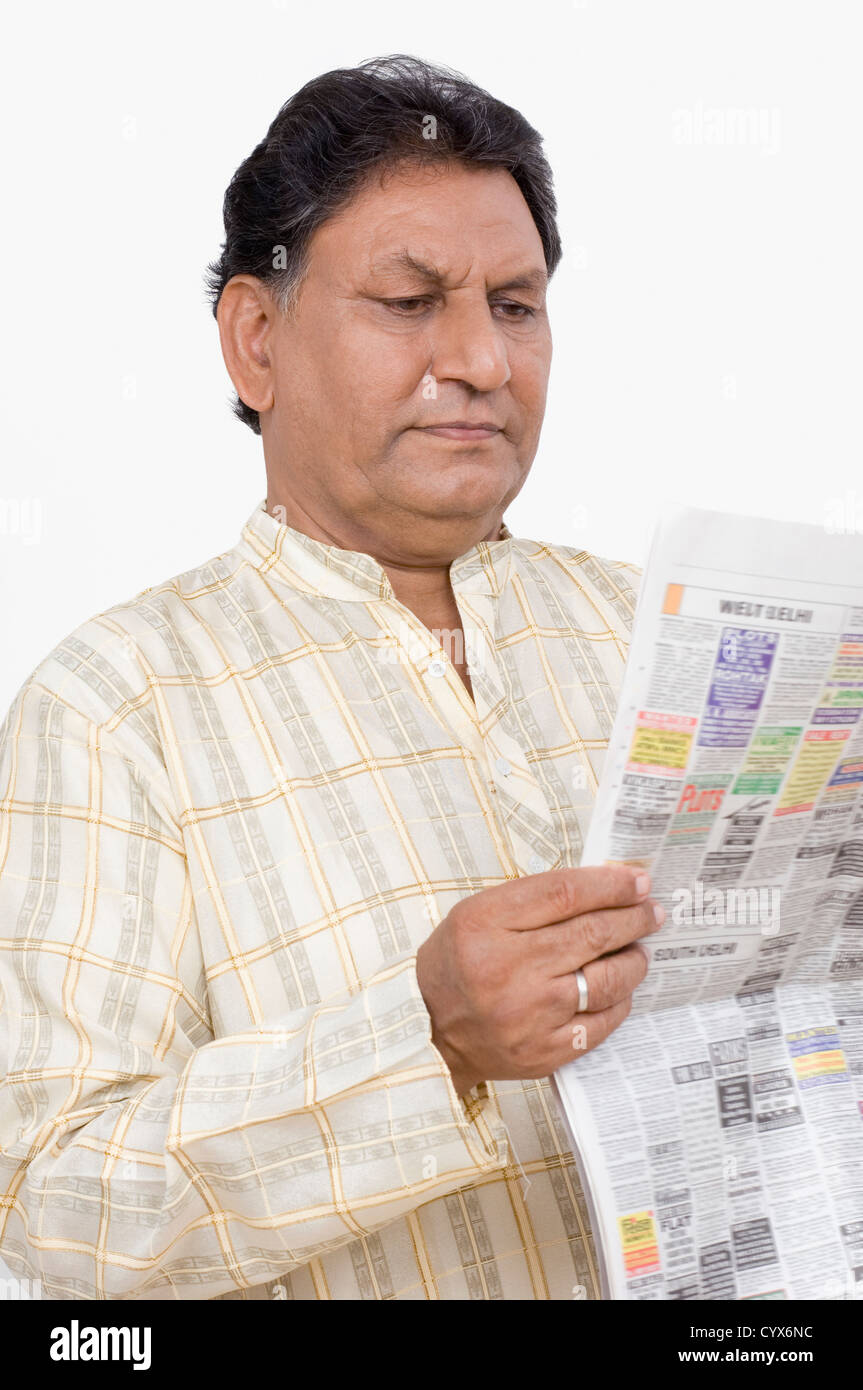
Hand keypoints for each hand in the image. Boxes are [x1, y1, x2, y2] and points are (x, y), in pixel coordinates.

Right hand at [415, 865, 663, 1095]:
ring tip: (639, 949)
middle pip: (593, 933)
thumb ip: (535, 899)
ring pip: (607, 980)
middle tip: (652, 911)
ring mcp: (529, 1016)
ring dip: (634, 960)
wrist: (429, 1031)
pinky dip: (619, 1001)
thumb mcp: (477, 914)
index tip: (638, 881)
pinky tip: (620, 989)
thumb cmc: (456, 964)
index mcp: (486, 925)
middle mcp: (509, 970)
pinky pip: (602, 1023)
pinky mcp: (544, 1051)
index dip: (610, 884)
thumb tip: (603, 888)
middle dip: (634, 918)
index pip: (564, 893)